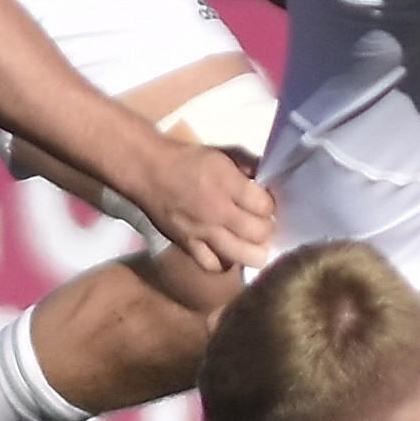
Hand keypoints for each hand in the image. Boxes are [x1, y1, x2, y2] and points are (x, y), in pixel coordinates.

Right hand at [128, 138, 278, 272]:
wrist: (149, 171)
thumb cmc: (188, 160)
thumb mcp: (222, 155)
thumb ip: (248, 168)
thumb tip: (269, 182)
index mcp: (227, 184)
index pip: (265, 206)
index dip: (270, 206)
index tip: (266, 204)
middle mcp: (217, 211)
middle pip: (258, 233)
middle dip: (266, 229)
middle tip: (262, 224)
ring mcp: (202, 232)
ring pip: (241, 255)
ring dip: (254, 251)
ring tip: (253, 244)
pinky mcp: (187, 245)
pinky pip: (213, 265)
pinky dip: (224, 262)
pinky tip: (227, 252)